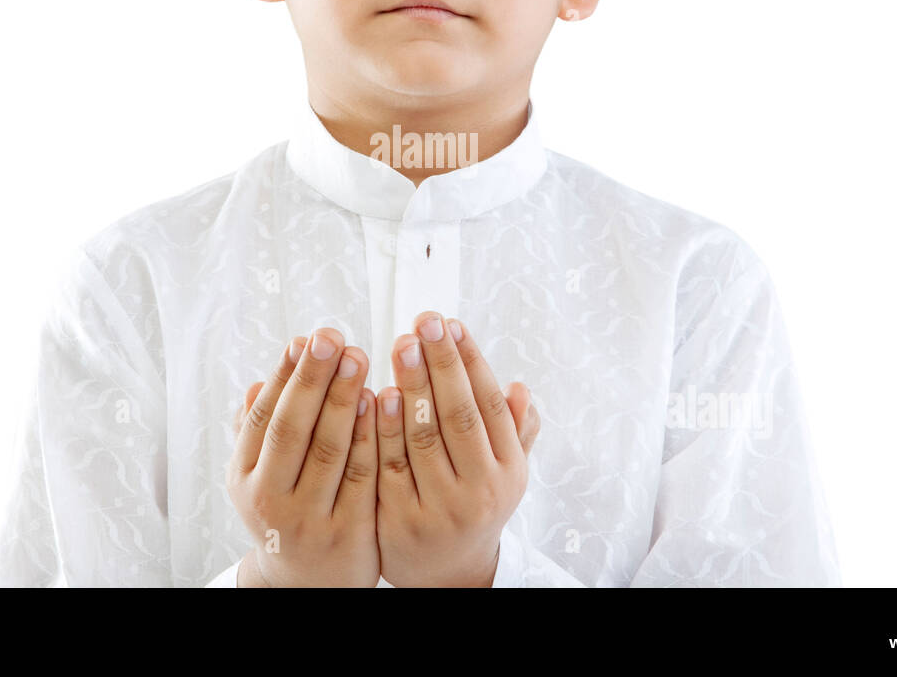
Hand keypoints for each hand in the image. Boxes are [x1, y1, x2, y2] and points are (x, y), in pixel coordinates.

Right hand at [226, 328, 379, 586]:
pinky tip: (379, 402)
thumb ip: (259, 432)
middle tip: (332, 336)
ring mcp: (308, 518)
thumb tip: (259, 383)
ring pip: (328, 450)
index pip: (263, 418)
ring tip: (357, 358)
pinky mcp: (347, 533)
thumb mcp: (261, 476)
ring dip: (342, 400)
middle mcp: (269, 499)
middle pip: (292, 429)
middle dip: (312, 378)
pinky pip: (362, 476)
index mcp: (244, 477)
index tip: (304, 338)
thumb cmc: (289, 509)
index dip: (285, 376)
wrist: (309, 584)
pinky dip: (370, 437)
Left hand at [375, 313, 539, 586]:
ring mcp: (440, 507)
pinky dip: (383, 428)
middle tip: (424, 322)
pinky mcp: (400, 521)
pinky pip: (388, 465)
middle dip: (441, 364)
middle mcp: (480, 490)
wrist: (445, 574)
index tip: (452, 324)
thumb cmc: (473, 504)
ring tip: (401, 346)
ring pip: (424, 438)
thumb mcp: (503, 472)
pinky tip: (376, 394)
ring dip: (412, 387)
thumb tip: (519, 387)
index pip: (490, 405)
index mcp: (508, 470)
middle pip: (458, 416)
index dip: (471, 361)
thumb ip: (514, 430)